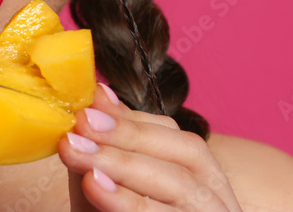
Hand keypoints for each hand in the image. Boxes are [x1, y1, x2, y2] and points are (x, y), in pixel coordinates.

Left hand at [60, 82, 241, 210]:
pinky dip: (130, 206)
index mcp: (203, 182)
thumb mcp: (108, 190)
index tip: (85, 109)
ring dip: (128, 172)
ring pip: (181, 193)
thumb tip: (98, 92)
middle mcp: (217, 205)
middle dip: (128, 141)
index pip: (180, 142)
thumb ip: (105, 148)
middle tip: (76, 132)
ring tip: (82, 160)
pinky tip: (95, 190)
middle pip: (186, 162)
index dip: (133, 122)